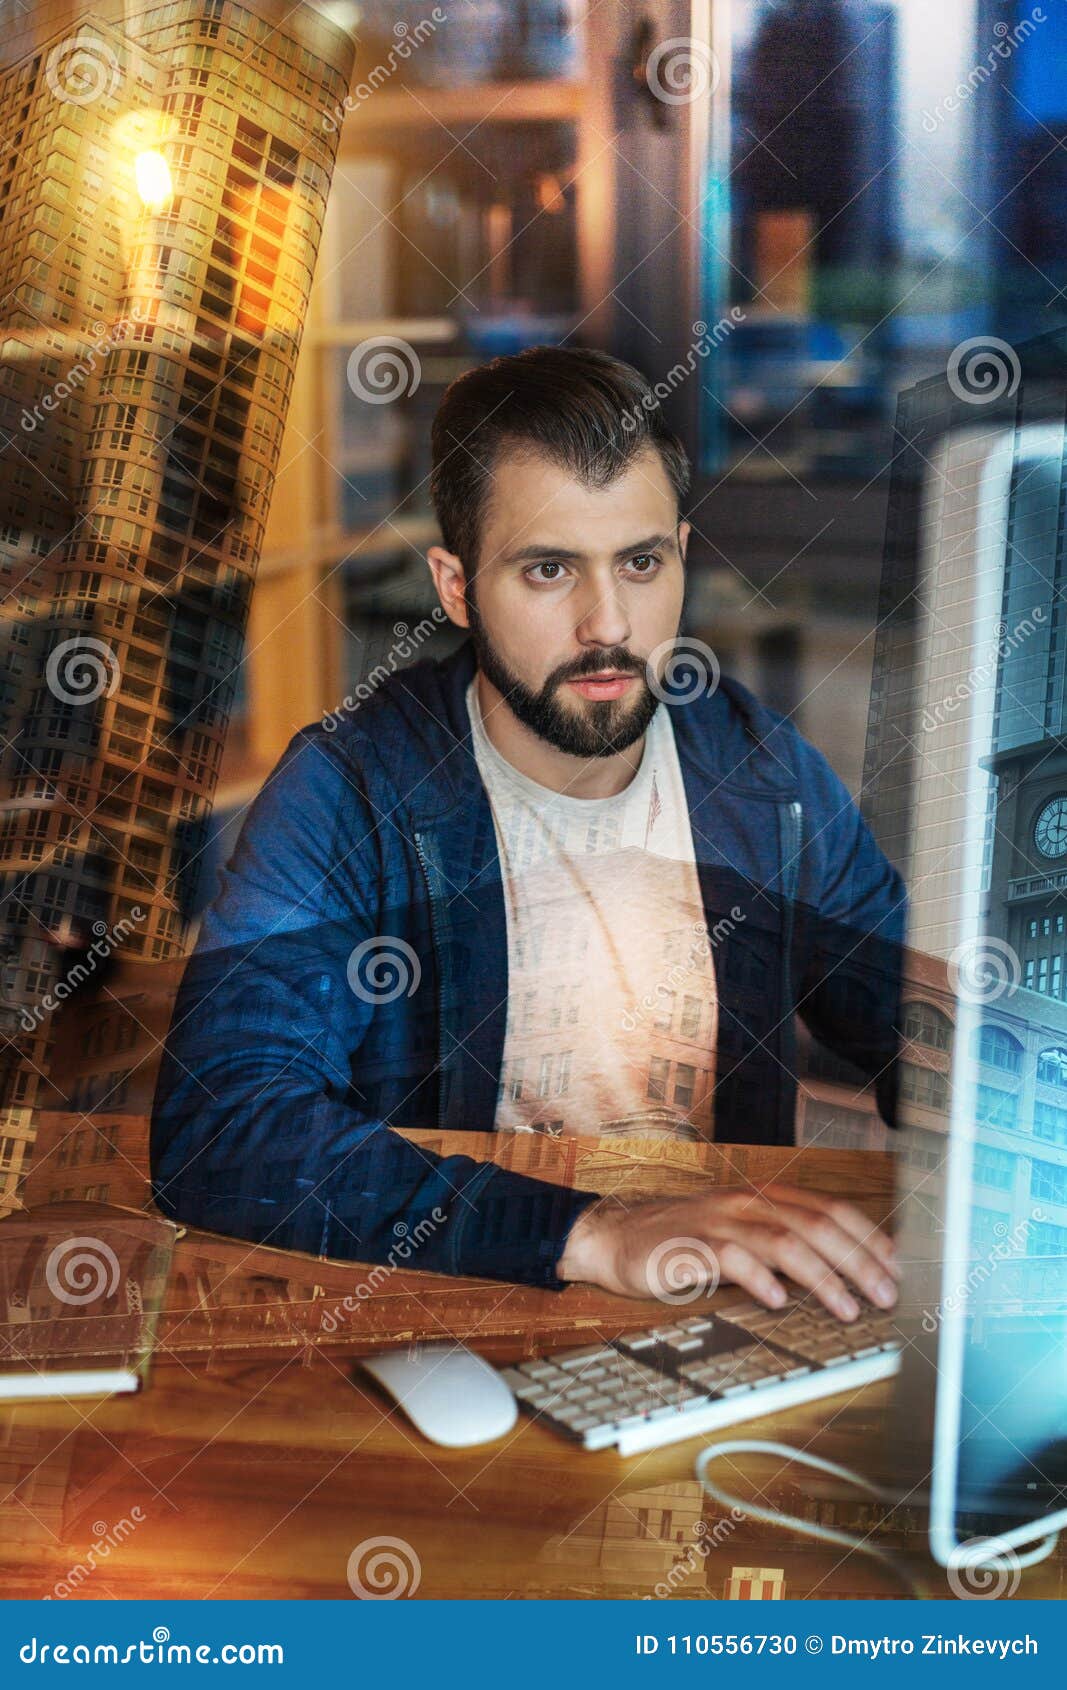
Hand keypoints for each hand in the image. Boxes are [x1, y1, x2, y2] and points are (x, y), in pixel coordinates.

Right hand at [557, 1182, 899, 1321]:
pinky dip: (760, 1279)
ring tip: (849, 1306)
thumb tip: (844, 1272)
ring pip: (782, 1241)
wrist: (615, 1235)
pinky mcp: (689, 1247)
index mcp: (765, 1198)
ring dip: (822, 1275)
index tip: (901, 1268)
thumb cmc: (684, 1240)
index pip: (831, 1209)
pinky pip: (731, 1258)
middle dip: (860, 1260)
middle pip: (817, 1224)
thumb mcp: (740, 1234)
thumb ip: (785, 1245)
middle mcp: (747, 1204)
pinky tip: (779, 1302)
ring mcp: (719, 1223)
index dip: (870, 1237)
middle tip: (888, 1295)